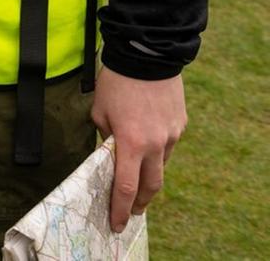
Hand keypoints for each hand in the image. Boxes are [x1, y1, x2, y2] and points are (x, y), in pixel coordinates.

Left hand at [92, 66, 185, 231]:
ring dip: (148, 172)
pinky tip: (146, 140)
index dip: (121, 208)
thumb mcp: (100, 111)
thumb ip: (106, 138)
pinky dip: (156, 150)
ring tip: (136, 174)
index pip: (126, 187)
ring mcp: (172, 136)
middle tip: (132, 212)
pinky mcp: (180, 125)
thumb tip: (110, 154)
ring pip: (161, 164)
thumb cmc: (116, 83)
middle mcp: (155, 144)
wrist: (147, 57)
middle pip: (152, 186)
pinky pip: (168, 145)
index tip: (117, 223)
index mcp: (131, 143)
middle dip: (141, 203)